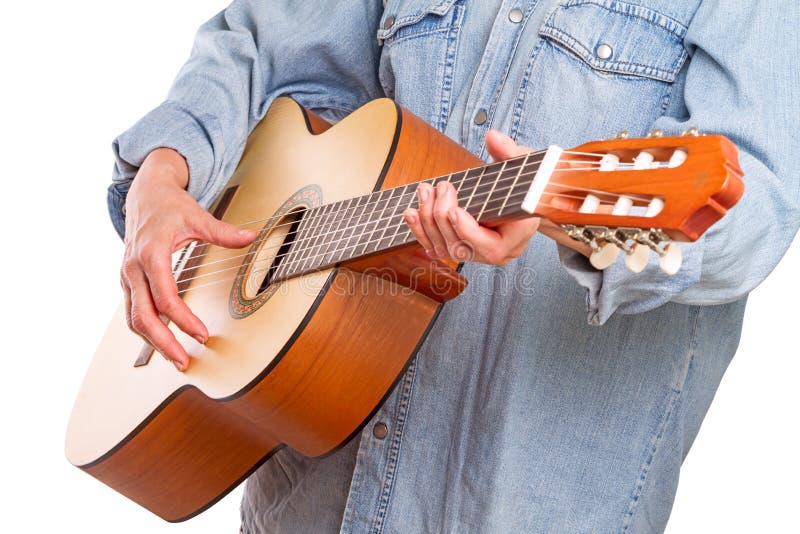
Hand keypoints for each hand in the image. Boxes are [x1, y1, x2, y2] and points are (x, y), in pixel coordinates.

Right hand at [121, 148, 255, 369]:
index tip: (202, 334)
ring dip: (153, 342)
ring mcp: (127, 277)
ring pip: (132, 319)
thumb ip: (224, 232)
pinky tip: (164, 342)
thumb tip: (251, 237)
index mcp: (150, 254)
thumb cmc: (169, 205)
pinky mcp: (128, 281)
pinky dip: (146, 330)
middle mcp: (133, 269)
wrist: (145, 193)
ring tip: (176, 358)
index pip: (165, 297)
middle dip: (163, 343)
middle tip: (184, 362)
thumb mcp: (198, 215)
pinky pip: (132, 312)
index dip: (183, 320)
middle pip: (143, 317)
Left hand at [403, 130, 539, 264]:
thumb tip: (492, 137)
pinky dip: (421, 231)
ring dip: (428, 222)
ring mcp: (478, 254)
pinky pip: (437, 248)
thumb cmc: (526, 181)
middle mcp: (499, 252)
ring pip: (446, 249)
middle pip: (463, 248)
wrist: (522, 197)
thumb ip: (508, 151)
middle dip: (442, 218)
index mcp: (517, 237)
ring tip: (424, 192)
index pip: (492, 248)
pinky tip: (412, 213)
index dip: (468, 232)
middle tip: (441, 188)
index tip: (453, 211)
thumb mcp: (522, 163)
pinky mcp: (462, 249)